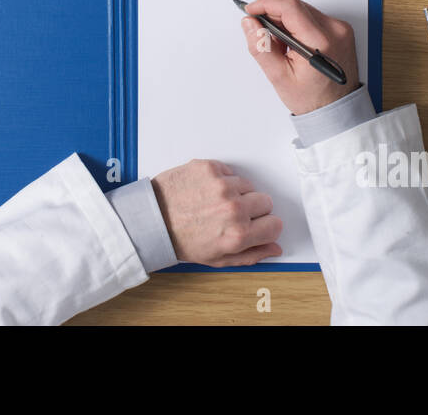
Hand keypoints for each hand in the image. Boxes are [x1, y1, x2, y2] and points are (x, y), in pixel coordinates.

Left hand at [151, 159, 282, 266]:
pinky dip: (220, 179)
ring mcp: (221, 186)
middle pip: (265, 201)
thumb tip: (274, 248)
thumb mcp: (217, 258)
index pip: (275, 224)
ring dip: (235, 193)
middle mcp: (233, 209)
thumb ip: (251, 255)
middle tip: (230, 215)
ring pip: (247, 185)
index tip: (255, 225)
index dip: (265, 226)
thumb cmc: (180, 240)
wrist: (152, 220)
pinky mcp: (208, 168)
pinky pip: (229, 171)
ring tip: (214, 203)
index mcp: (238, 235)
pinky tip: (206, 191)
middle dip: (252, 209)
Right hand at [241, 0, 360, 114]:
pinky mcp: (341, 30)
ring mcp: (341, 29)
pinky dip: (298, 25)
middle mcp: (335, 31)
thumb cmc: (313, 99)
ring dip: (285, 20)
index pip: (290, 7)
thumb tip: (250, 24)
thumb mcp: (279, 76)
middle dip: (274, 14)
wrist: (337, 109)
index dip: (266, 4)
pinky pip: (313, 17)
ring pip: (303, 10)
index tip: (251, 10)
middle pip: (296, 6)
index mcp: (320, 42)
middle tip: (262, 33)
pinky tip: (293, 43)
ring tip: (280, 45)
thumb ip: (261, 46)